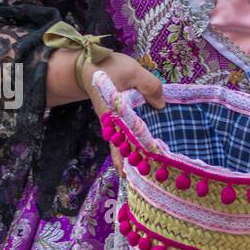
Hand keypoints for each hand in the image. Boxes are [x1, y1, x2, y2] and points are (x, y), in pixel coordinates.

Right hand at [82, 53, 164, 178]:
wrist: (89, 67)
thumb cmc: (109, 68)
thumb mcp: (133, 71)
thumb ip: (150, 86)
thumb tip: (161, 106)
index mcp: (114, 116)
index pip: (122, 143)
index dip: (132, 157)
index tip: (140, 171)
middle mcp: (112, 126)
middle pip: (121, 152)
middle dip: (133, 166)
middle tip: (148, 182)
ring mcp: (114, 126)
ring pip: (122, 149)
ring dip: (133, 160)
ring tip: (147, 178)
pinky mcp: (117, 123)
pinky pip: (124, 141)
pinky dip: (132, 151)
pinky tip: (143, 160)